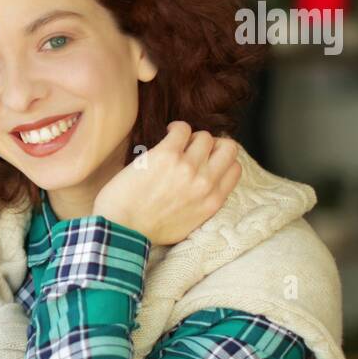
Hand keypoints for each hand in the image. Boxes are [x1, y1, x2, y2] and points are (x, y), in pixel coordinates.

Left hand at [92, 121, 241, 246]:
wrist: (122, 229)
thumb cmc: (148, 230)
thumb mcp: (189, 225)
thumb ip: (202, 206)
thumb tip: (203, 189)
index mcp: (212, 201)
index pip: (234, 169)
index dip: (221, 160)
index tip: (207, 160)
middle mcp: (205, 183)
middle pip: (228, 148)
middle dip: (213, 145)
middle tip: (194, 149)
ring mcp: (187, 167)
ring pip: (204, 136)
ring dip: (191, 137)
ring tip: (175, 143)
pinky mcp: (167, 154)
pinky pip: (182, 129)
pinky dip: (176, 128)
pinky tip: (166, 133)